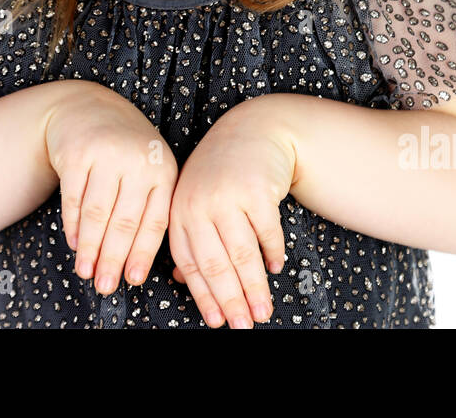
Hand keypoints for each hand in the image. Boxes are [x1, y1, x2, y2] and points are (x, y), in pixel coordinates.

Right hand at [43, 81, 177, 295]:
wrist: (87, 106)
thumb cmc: (124, 150)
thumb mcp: (147, 169)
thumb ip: (148, 208)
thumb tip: (137, 265)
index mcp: (163, 169)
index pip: (155, 221)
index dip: (143, 254)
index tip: (134, 280)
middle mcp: (139, 160)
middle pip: (125, 221)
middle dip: (114, 259)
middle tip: (106, 287)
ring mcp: (107, 154)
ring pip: (98, 214)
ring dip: (91, 248)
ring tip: (86, 273)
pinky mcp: (77, 152)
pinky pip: (74, 199)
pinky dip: (74, 226)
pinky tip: (74, 244)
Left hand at [167, 99, 296, 328]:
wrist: (253, 128)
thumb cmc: (223, 170)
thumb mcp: (196, 197)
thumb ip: (189, 235)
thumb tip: (181, 281)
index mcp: (179, 210)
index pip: (189, 263)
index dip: (203, 296)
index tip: (216, 322)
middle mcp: (198, 204)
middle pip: (215, 264)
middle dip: (231, 301)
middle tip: (244, 327)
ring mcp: (226, 196)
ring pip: (242, 255)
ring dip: (255, 288)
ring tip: (263, 312)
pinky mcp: (256, 190)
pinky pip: (266, 233)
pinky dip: (272, 254)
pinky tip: (276, 268)